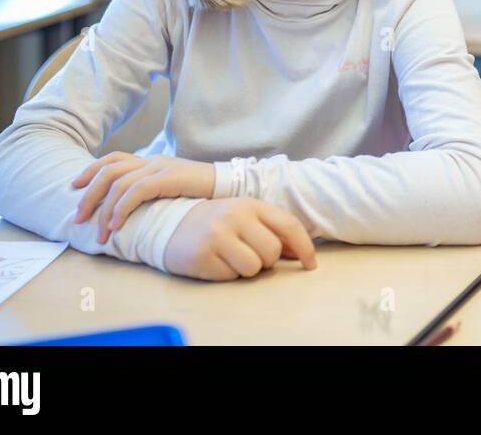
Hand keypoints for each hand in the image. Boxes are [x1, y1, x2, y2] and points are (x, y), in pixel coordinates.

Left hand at [72, 153, 214, 242]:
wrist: (231, 186)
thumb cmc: (202, 193)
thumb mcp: (172, 188)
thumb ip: (153, 191)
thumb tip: (129, 209)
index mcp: (151, 160)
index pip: (113, 158)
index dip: (90, 171)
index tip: (74, 187)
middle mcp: (152, 160)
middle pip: (109, 171)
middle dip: (88, 196)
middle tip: (77, 218)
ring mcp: (160, 167)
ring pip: (118, 184)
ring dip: (103, 211)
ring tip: (99, 233)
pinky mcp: (169, 177)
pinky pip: (136, 192)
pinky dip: (121, 209)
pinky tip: (116, 226)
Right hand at [161, 197, 317, 280]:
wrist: (169, 223)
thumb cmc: (217, 222)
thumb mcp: (245, 217)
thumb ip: (272, 230)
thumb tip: (299, 252)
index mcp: (251, 204)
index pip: (289, 225)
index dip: (305, 247)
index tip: (311, 264)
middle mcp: (235, 216)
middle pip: (272, 252)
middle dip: (266, 260)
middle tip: (250, 253)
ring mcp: (217, 235)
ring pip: (254, 268)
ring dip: (247, 269)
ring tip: (231, 256)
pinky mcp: (202, 256)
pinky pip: (231, 276)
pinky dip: (227, 274)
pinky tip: (215, 260)